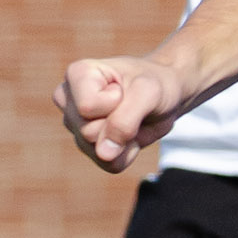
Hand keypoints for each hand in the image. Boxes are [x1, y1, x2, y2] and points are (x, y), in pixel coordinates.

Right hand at [56, 53, 191, 172]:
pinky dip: (126, 153)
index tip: (125, 90)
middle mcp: (68, 99)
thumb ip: (125, 120)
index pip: (87, 107)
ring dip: (124, 140)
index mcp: (77, 74)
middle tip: (131, 106)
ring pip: (95, 150)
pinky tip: (131, 135)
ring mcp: (75, 124)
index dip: (116, 104)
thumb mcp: (149, 92)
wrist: (168, 95)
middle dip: (120, 124)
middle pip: (88, 132)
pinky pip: (106, 163)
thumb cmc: (156, 84)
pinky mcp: (88, 145)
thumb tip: (103, 154)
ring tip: (132, 120)